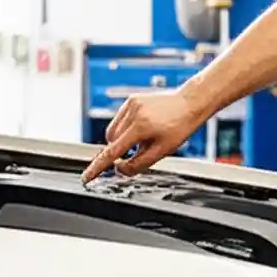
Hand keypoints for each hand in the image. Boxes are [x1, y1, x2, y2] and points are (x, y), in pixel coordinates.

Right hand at [80, 91, 206, 181]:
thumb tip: (119, 169)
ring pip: (113, 131)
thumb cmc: (180, 128)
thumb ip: (138, 164)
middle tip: (140, 149)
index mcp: (141, 127)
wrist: (189, 104)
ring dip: (121, 139)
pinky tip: (142, 127)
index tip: (87, 177)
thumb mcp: (162, 151)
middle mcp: (133, 113)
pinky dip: (125, 128)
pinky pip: (119, 120)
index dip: (98, 167)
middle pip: (111, 142)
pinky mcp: (131, 99)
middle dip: (119, 150)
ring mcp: (131, 104)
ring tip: (144, 136)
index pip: (113, 152)